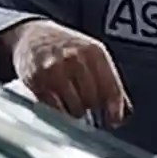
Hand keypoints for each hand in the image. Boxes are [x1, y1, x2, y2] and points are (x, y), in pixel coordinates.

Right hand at [0, 19, 129, 124]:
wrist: (32, 35)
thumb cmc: (67, 48)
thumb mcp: (92, 55)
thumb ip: (109, 81)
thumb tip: (123, 113)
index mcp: (94, 52)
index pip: (111, 88)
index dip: (115, 110)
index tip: (114, 121)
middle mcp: (75, 58)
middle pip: (93, 100)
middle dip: (92, 108)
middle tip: (87, 105)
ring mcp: (54, 69)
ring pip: (74, 108)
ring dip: (75, 111)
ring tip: (71, 100)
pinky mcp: (36, 80)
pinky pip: (55, 108)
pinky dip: (59, 111)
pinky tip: (58, 102)